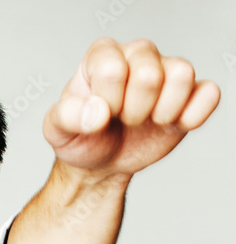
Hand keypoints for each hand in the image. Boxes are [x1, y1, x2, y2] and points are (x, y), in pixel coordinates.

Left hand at [43, 37, 220, 179]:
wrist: (100, 165)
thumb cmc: (81, 139)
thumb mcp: (58, 131)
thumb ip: (67, 117)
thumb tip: (98, 112)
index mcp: (103, 55)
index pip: (113, 69)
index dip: (107, 103)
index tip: (98, 116)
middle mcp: (138, 54)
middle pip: (149, 74)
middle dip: (133, 111)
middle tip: (123, 121)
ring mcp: (166, 72)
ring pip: (182, 74)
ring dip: (162, 112)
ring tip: (146, 122)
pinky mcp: (189, 95)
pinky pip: (209, 94)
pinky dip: (193, 117)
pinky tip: (172, 126)